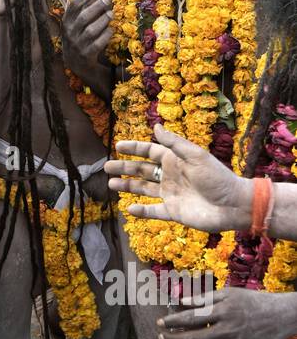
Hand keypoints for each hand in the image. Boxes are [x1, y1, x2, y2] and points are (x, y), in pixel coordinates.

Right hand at [61, 0, 112, 78]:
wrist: (75, 63)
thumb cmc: (78, 37)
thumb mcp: (75, 24)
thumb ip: (82, 10)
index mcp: (66, 22)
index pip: (73, 6)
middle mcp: (70, 33)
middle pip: (83, 17)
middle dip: (96, 7)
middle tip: (106, 0)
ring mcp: (77, 44)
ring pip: (90, 30)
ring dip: (102, 20)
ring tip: (110, 14)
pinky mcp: (86, 55)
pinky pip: (97, 44)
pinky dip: (105, 35)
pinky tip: (110, 30)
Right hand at [105, 125, 250, 232]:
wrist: (233, 205)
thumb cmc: (217, 178)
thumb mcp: (196, 156)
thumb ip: (174, 143)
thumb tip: (155, 126)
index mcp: (175, 160)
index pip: (150, 152)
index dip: (134, 149)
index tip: (117, 146)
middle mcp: (170, 176)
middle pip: (142, 170)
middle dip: (124, 168)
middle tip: (106, 167)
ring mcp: (171, 194)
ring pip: (144, 189)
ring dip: (127, 187)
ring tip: (111, 184)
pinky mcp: (173, 212)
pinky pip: (153, 211)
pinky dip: (141, 211)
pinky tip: (129, 209)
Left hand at [157, 287, 296, 338]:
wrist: (282, 315)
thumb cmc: (253, 301)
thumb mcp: (229, 294)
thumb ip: (205, 298)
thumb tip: (181, 302)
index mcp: (223, 310)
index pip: (191, 317)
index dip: (172, 321)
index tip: (160, 323)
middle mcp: (228, 328)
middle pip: (194, 338)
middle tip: (161, 337)